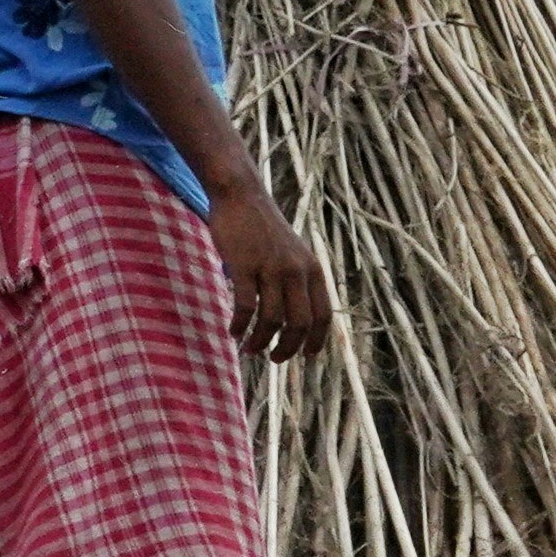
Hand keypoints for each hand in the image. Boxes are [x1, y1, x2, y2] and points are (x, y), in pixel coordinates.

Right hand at [206, 184, 331, 361]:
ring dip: (261, 341)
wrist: (241, 196)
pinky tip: (232, 331)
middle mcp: (296, 271)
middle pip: (299, 324)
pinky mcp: (244, 266)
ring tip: (250, 349)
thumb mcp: (293, 253)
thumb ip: (299, 280)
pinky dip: (239, 324)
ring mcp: (270, 268)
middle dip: (288, 348)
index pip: (323, 315)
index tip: (308, 357)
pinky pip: (245, 306)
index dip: (317, 341)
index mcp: (313, 269)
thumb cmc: (264, 228)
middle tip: (275, 359)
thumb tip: (296, 317)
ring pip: (271, 319)